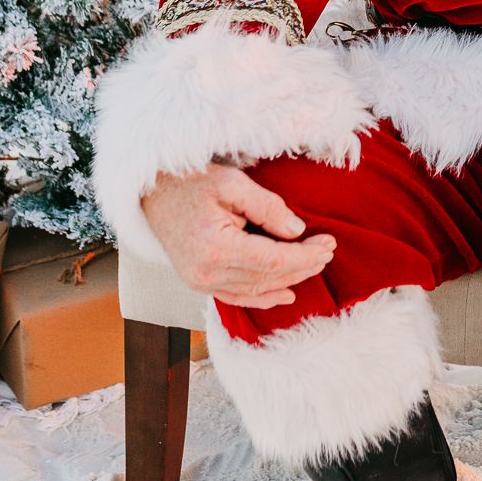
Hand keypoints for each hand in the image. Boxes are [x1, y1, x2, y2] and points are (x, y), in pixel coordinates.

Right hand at [140, 163, 336, 307]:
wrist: (152, 193)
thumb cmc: (192, 183)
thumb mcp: (233, 183)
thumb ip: (268, 207)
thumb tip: (297, 231)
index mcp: (216, 248)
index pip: (274, 261)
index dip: (306, 255)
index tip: (329, 243)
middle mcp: (206, 272)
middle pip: (268, 277)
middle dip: (303, 266)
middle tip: (328, 251)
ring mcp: (199, 282)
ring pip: (255, 289)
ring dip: (289, 280)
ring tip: (315, 264)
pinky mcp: (198, 282)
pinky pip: (236, 297)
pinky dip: (262, 297)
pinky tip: (286, 293)